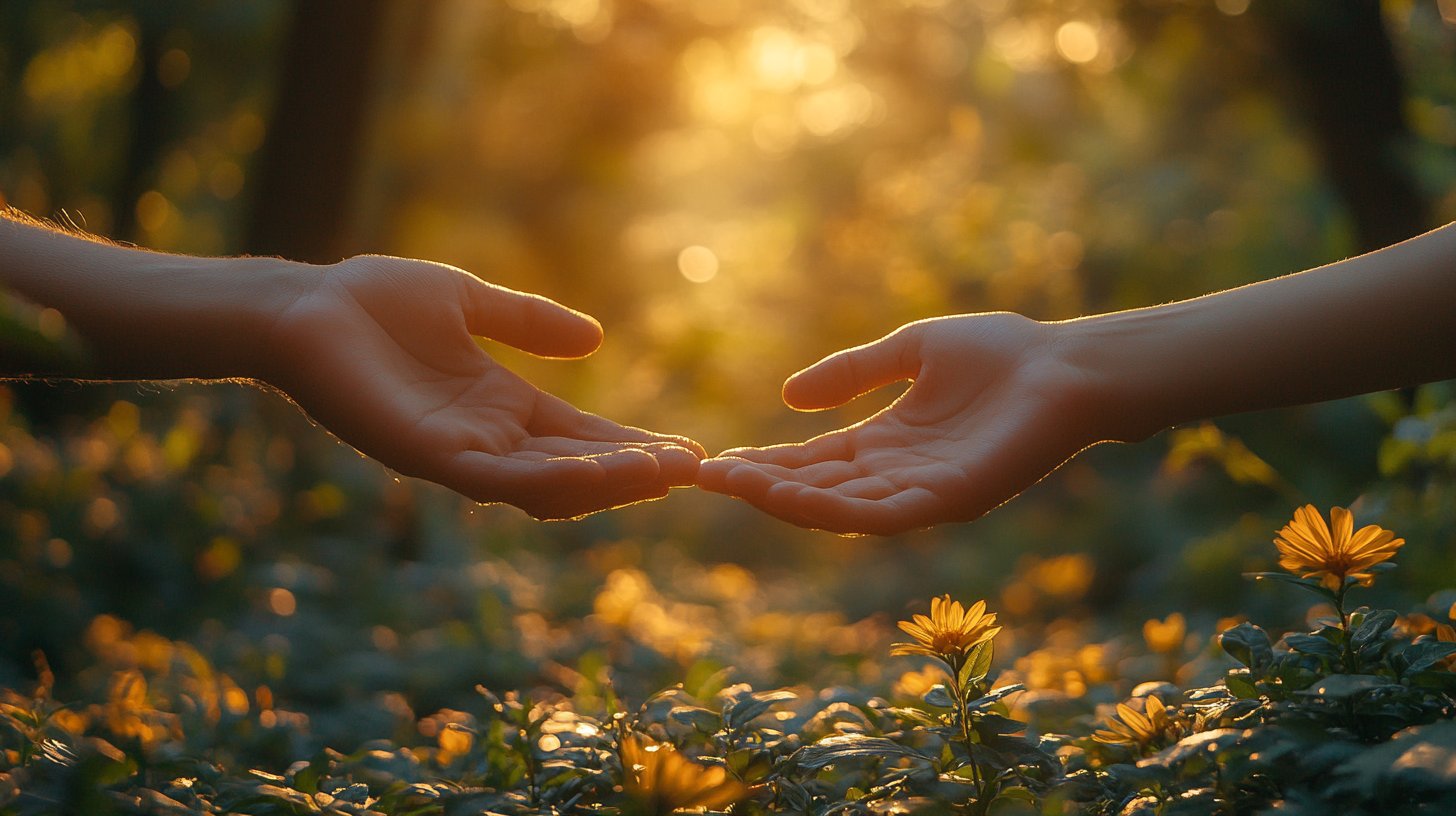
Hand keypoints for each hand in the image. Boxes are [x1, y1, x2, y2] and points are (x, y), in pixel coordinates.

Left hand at [264, 255, 703, 519]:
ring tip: (665, 473)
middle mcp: (488, 440)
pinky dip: (558, 481)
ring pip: (550, 485)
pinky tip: (604, 471)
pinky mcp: (432, 456)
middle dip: (637, 471)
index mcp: (500, 407)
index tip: (689, 450)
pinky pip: (505, 480)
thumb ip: (528, 321)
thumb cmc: (371, 300)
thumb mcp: (470, 300)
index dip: (634, 444)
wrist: (300, 308)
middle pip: (578, 467)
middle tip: (696, 471)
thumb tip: (596, 337)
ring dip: (611, 482)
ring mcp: (461, 454)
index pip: (582, 435)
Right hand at [697, 313, 1103, 534]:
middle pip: (817, 489)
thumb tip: (787, 396)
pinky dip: (831, 509)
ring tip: (734, 484)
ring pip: (839, 509)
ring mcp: (922, 493)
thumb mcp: (911, 350)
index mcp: (889, 442)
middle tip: (706, 478)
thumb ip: (852, 372)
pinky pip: (878, 515)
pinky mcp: (948, 501)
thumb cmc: (1004, 354)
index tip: (716, 460)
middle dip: (761, 485)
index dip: (767, 461)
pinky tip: (790, 494)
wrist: (1070, 368)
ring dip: (784, 499)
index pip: (816, 461)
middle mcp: (899, 475)